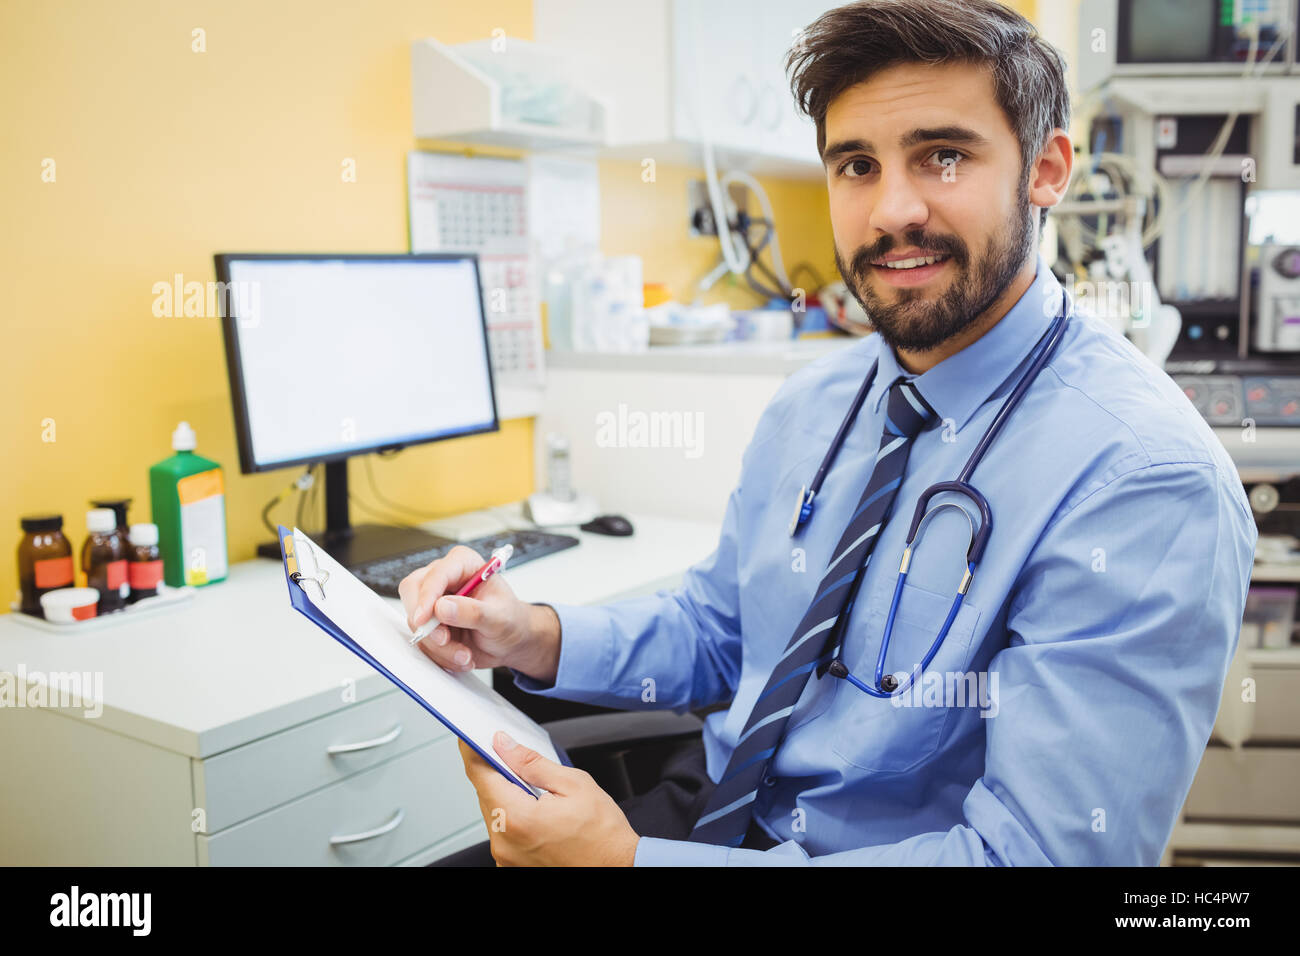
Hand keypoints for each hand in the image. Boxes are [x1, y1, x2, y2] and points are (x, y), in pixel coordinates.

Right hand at [398, 545, 558, 681]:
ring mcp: (434, 601)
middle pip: (413, 593)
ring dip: (438, 646)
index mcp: (464, 564)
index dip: (427, 597)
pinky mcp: (430, 623)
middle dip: (427, 623)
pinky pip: (421, 640)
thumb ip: (473, 612)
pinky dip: (438, 654)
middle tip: (445, 641)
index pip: (436, 574)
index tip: (424, 619)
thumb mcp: (499, 618)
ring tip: (465, 655)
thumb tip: (442, 607)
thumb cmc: (510, 620)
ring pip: (416, 622)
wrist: (511, 641)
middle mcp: (444, 579)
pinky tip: (459, 656)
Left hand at [459, 732, 639, 866]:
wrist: (617, 868)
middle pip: (486, 794)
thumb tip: (504, 745)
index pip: (480, 774)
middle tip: (515, 758)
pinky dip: (512, 816)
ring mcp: (506, 858)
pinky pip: (503, 832)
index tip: (470, 736)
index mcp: (516, 818)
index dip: (473, 750)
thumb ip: (532, 763)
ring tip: (536, 791)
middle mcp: (504, 842)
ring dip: (506, 796)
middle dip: (497, 773)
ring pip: (493, 813)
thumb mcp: (574, 784)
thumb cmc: (602, 833)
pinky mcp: (512, 865)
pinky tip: (535, 811)